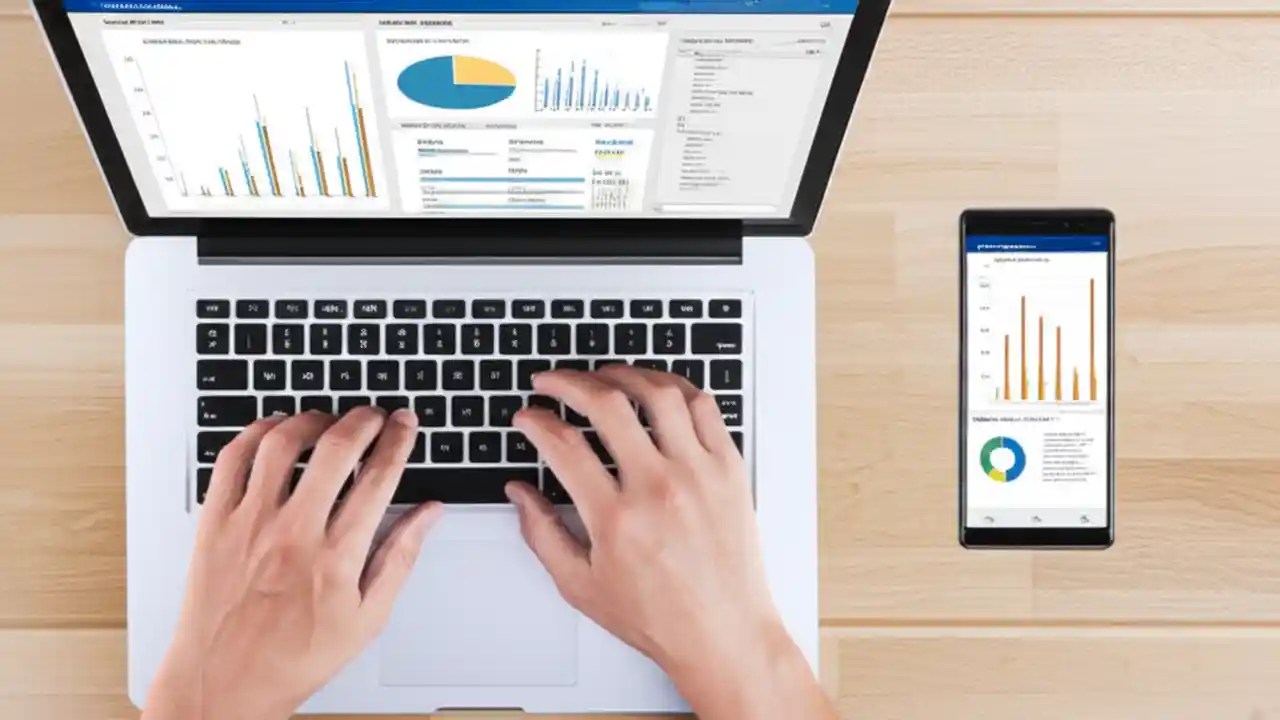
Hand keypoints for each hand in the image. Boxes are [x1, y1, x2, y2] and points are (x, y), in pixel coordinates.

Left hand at [144, 407, 441, 719]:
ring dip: (312, 420)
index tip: (405, 424)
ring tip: (327, 421)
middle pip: (337, 449)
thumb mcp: (367, 618)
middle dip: (364, 420)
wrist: (224, 683)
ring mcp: (250, 524)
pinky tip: (274, 432)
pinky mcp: (214, 523)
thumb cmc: (294, 658)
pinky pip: (232, 460)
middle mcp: (294, 533)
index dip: (399, 440)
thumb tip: (428, 514)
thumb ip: (400, 558)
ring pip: (283, 444)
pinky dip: (256, 434)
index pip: (378, 477)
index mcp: (337, 557)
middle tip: (374, 415)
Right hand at [505, 367, 834, 719]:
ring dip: (623, 373)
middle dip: (568, 383)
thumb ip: (542, 534)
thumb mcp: (581, 586)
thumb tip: (519, 493)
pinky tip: (656, 388)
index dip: (535, 421)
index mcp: (617, 519)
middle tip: (552, 382)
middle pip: (607, 405)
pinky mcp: (729, 470)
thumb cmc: (659, 617)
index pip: (563, 445)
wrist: (724, 634)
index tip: (527, 416)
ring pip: (659, 394)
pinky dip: (676, 387)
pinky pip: (704, 407)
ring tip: (602, 375)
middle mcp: (659, 489)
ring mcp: (699, 474)